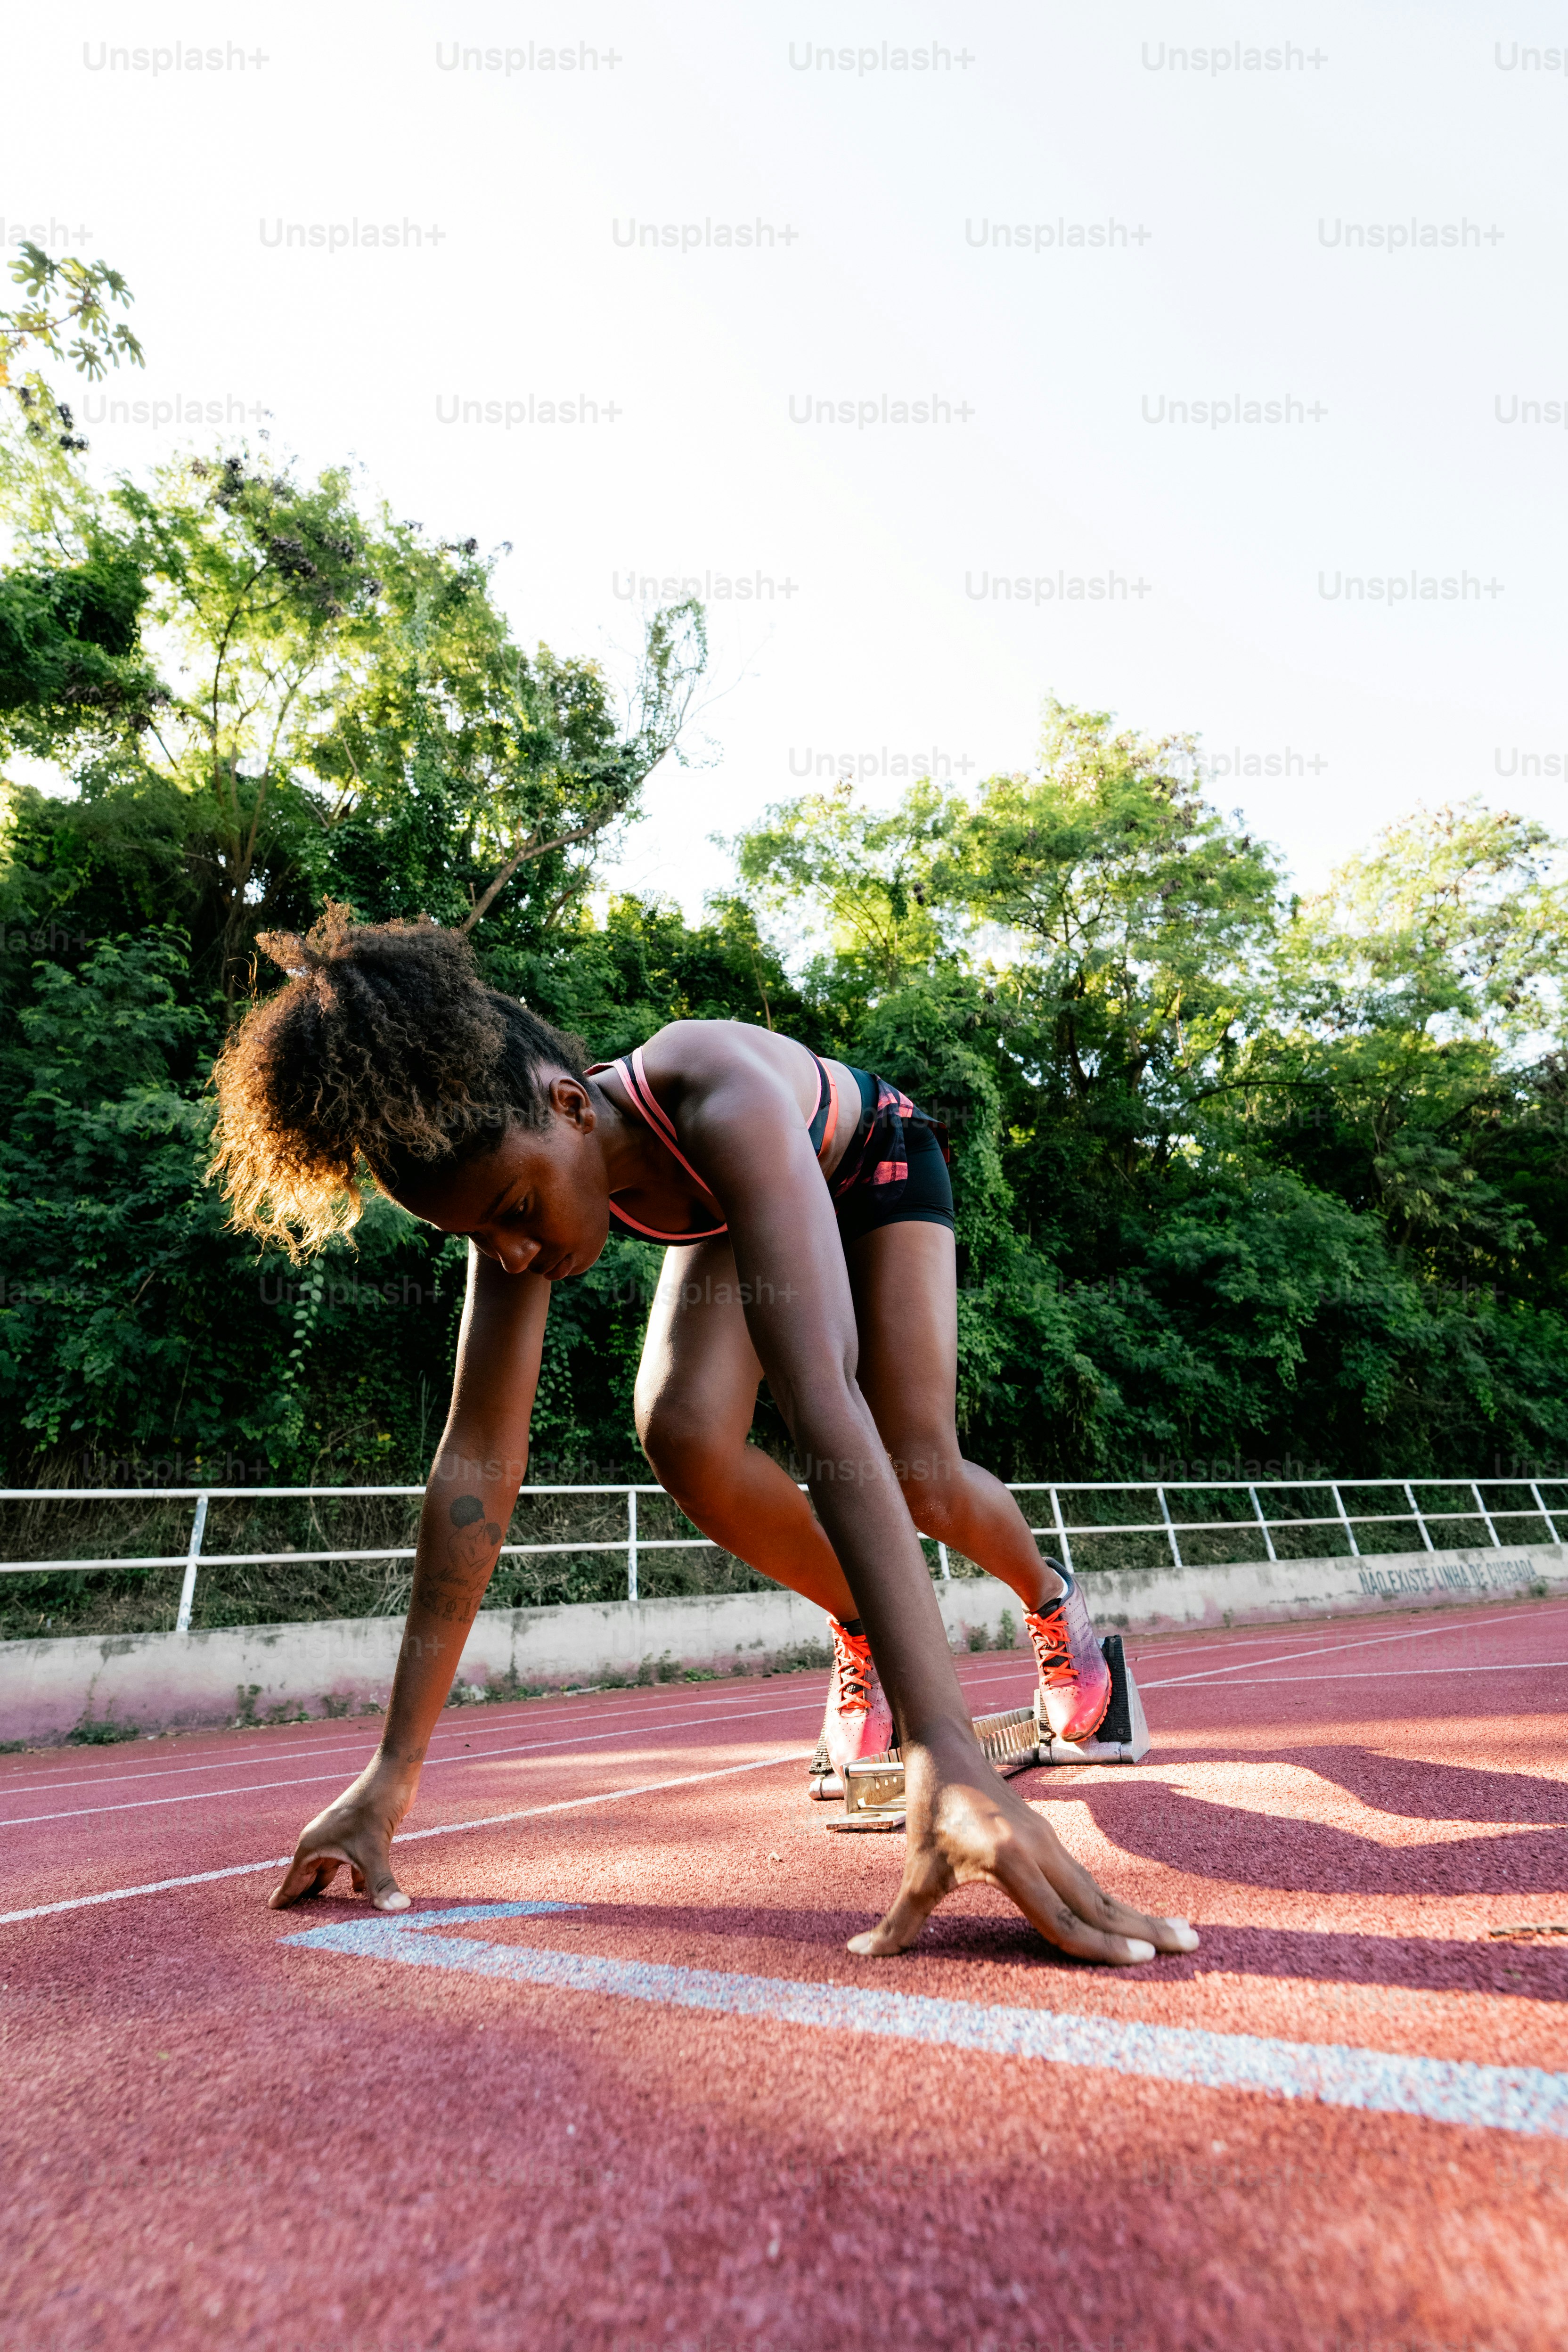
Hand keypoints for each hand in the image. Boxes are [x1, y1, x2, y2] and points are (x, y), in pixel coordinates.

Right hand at [268, 1763, 417, 1911]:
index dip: (284, 1898)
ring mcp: (339, 1838)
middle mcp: (321, 1842)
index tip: (271, 1914)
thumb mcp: (374, 1850)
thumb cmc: (374, 1807)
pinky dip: (352, 1879)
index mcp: (313, 1845)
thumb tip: (398, 1909)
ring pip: (328, 1871)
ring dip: (327, 1890)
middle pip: (308, 1878)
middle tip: (296, 1925)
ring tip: (324, 1915)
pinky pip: (350, 1865)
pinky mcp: (358, 1836)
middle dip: (304, 1900)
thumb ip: (381, 1884)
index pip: (293, 1880)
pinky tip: (357, 1894)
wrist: (392, 1776)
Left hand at [847, 1728, 1198, 1963]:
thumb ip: (898, 1922)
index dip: (1099, 1946)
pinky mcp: (1052, 1840)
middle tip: (1191, 1949)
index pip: (1061, 1918)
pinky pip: (1089, 1881)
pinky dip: (1118, 1903)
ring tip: (1184, 1937)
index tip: (1139, 1963)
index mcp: (1009, 1862)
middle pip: (1099, 1902)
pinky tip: (1138, 1920)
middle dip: (1145, 1929)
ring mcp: (1051, 1843)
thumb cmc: (929, 1813)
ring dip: (1140, 1915)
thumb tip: (857, 1956)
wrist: (947, 1751)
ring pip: (1100, 1890)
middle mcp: (1040, 1852)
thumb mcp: (916, 1871)